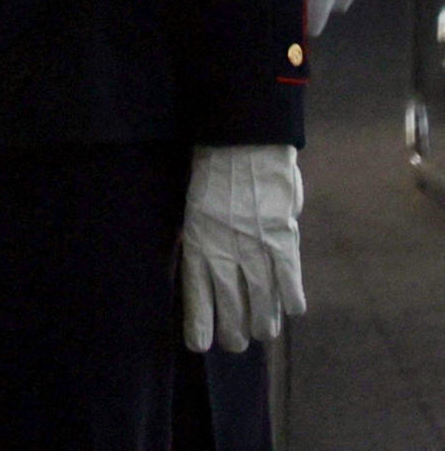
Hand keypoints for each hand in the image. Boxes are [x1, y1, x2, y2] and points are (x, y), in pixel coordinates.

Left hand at [178, 142, 305, 351]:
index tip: (199, 346)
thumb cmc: (214, 170)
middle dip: (233, 330)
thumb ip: (202, 236)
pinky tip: (292, 311)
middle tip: (236, 344)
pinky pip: (288, 278)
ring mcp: (254, 244)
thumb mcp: (195, 205)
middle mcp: (224, 247)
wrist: (241, 141)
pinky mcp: (282, 238)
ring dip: (264, 320)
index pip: (196, 292)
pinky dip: (291, 297)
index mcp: (197, 238)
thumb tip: (204, 266)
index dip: (199, 321)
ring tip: (264, 333)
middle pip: (230, 302)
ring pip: (261, 297)